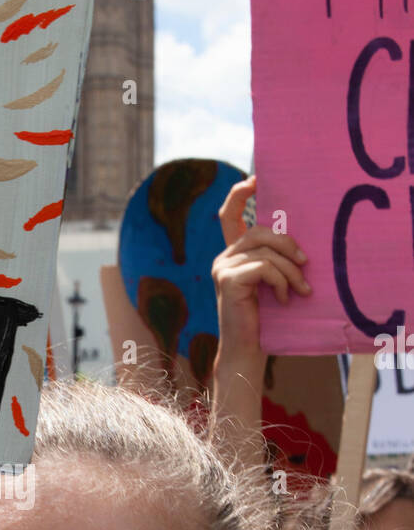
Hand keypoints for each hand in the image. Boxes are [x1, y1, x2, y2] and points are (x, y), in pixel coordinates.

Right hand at [212, 177, 311, 361]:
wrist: (247, 349)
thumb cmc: (265, 319)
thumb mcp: (271, 282)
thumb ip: (275, 259)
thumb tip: (300, 241)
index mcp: (233, 254)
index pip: (229, 214)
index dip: (239, 193)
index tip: (255, 179)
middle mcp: (223, 257)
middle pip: (260, 231)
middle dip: (289, 244)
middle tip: (307, 264)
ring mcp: (222, 267)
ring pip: (266, 250)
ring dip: (290, 270)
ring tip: (301, 290)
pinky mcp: (227, 279)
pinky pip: (264, 267)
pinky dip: (281, 281)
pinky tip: (285, 298)